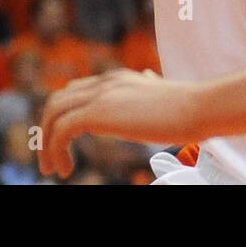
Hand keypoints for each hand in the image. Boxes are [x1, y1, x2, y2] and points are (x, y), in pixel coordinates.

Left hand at [38, 68, 200, 178]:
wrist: (199, 107)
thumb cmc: (189, 107)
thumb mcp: (162, 91)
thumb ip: (150, 85)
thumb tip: (151, 78)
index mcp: (117, 79)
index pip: (75, 90)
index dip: (63, 116)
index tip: (64, 143)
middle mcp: (105, 82)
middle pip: (57, 100)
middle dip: (46, 130)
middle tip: (51, 159)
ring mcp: (101, 94)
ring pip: (52, 112)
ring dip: (45, 143)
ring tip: (53, 168)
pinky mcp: (99, 112)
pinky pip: (61, 129)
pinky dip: (55, 149)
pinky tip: (66, 168)